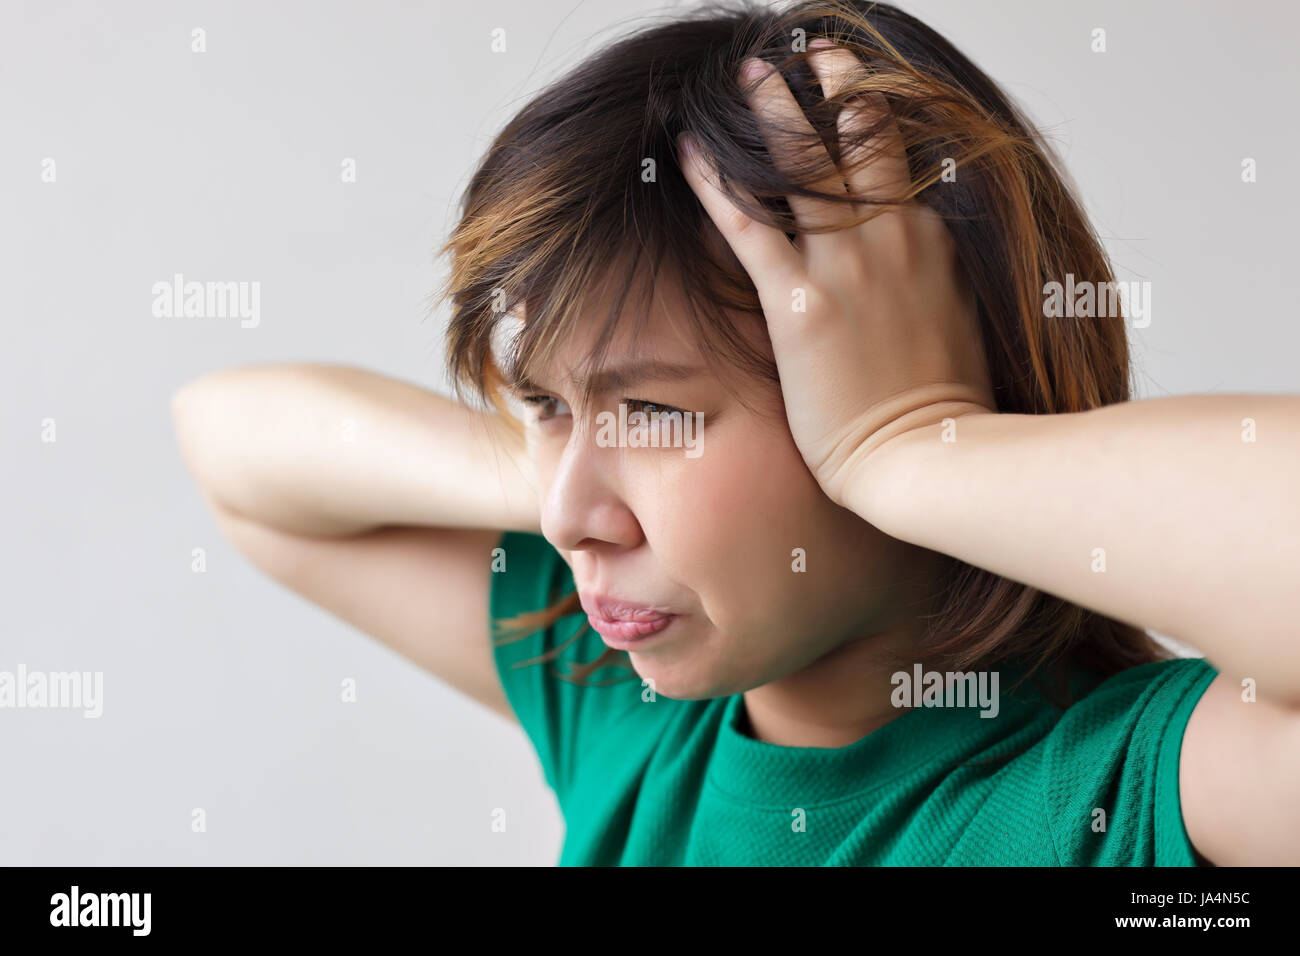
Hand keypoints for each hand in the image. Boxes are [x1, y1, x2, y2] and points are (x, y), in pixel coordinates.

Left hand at [677, 43, 995, 510]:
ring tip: (750, 73)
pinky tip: (689, 151)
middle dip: (835, 89)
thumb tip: (921, 268)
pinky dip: (715, 183)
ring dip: (774, 113)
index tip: (857, 97)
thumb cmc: (942, 408)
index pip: (903, 163)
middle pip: (863, 140)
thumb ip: (937, 282)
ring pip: (805, 167)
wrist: (927, 457)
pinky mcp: (799, 306)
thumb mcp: (958, 326)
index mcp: (936, 243)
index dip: (877, 123)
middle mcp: (895, 239)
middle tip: (812, 53)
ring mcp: (847, 267)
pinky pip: (747, 227)